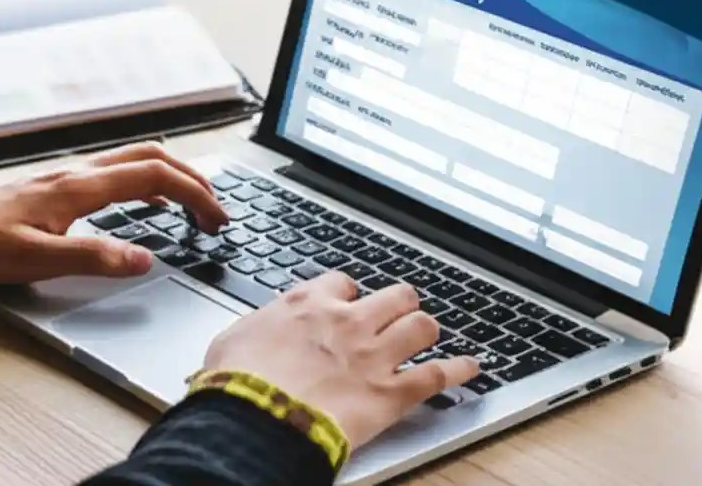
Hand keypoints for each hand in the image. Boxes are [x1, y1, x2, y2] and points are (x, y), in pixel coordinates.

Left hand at [0, 142, 226, 282]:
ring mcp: (67, 175)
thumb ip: (94, 257)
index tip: (216, 218)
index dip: (194, 193)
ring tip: (192, 205)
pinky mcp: (57, 184)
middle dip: (193, 178)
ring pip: (134, 160)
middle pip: (152, 157)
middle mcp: (78, 172)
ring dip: (171, 176)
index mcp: (80, 186)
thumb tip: (144, 259)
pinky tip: (145, 203)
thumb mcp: (37, 258)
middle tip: (215, 210)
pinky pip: (115, 172)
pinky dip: (145, 182)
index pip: (155, 175)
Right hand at [202, 273, 479, 447]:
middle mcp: (348, 321)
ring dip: (426, 329)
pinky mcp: (391, 392)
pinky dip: (458, 370)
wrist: (256, 418)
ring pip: (421, 325)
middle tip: (397, 313)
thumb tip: (249, 337)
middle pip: (394, 295)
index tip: (346, 304)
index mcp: (307, 304)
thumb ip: (255, 331)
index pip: (341, 283)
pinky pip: (437, 374)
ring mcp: (374, 354)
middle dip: (399, 303)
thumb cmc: (236, 384)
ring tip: (428, 334)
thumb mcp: (230, 342)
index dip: (347, 295)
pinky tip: (470, 368)